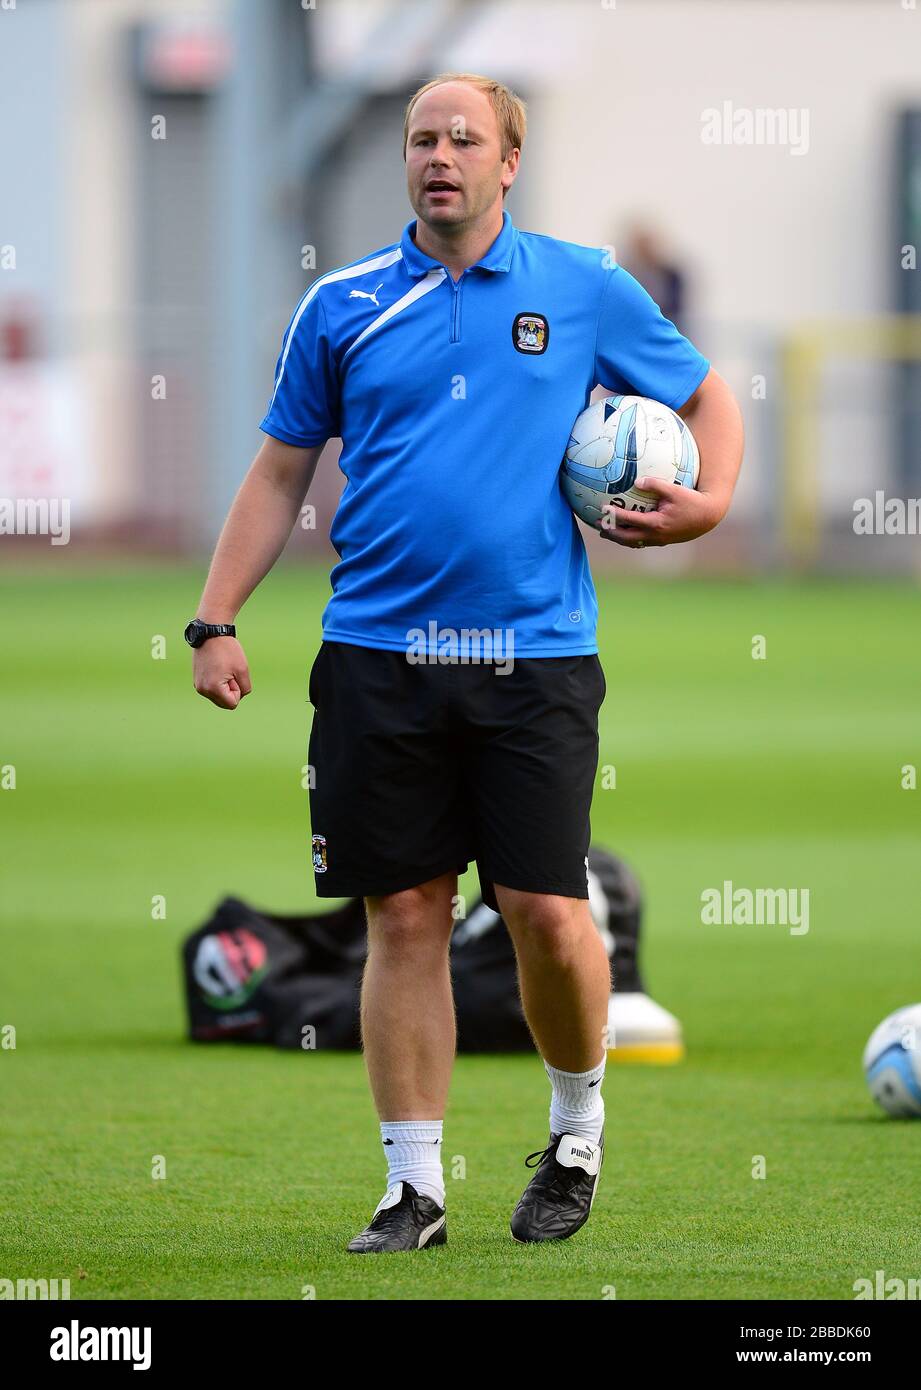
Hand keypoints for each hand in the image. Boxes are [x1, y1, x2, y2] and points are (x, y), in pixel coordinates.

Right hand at [192, 636, 251, 709]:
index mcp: (213, 689)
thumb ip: (244, 688)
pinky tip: (217, 667)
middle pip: (224, 702)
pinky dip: (218, 682)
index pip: (232, 704)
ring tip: (222, 668)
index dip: (238, 689)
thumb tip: (238, 696)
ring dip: (225, 685)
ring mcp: (198, 685)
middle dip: (231, 690)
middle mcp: (202, 690)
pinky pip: (212, 689)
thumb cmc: (228, 650)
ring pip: (219, 696)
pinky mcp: (197, 680)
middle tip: (228, 671)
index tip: (233, 673)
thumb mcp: (243, 670)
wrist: (211, 632)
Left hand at [598, 476, 726, 547]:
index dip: (615, 516)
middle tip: (597, 524)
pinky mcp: (663, 541)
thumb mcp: (675, 490)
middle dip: (610, 532)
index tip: (603, 509)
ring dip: (618, 538)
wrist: (708, 517)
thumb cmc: (692, 500)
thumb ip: (656, 484)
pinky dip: (630, 539)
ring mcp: (659, 540)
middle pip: (626, 538)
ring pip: (633, 543)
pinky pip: (641, 542)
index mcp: (656, 523)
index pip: (630, 521)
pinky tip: (625, 533)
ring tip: (605, 532)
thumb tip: (637, 481)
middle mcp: (655, 535)